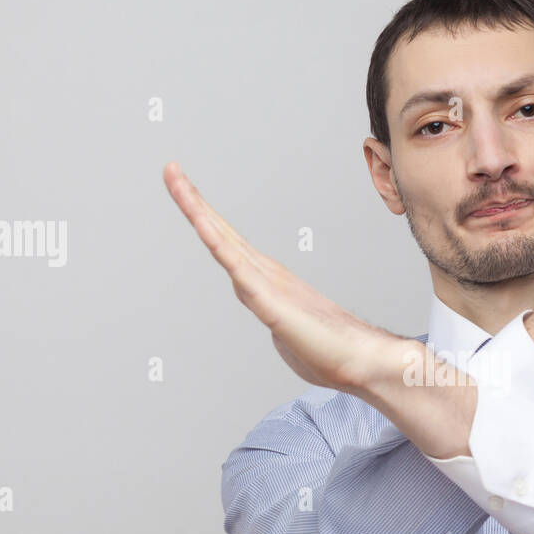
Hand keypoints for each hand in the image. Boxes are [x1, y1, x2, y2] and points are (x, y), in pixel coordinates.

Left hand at [162, 161, 396, 393]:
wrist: (363, 364)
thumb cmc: (337, 356)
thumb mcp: (295, 342)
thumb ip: (284, 328)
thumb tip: (287, 329)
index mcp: (268, 285)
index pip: (228, 248)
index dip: (207, 221)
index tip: (188, 197)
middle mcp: (265, 277)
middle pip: (221, 234)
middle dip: (194, 202)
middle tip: (170, 169)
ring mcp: (266, 285)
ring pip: (222, 241)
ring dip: (197, 210)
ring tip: (175, 178)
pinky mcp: (269, 301)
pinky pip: (236, 265)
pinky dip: (215, 241)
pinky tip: (199, 221)